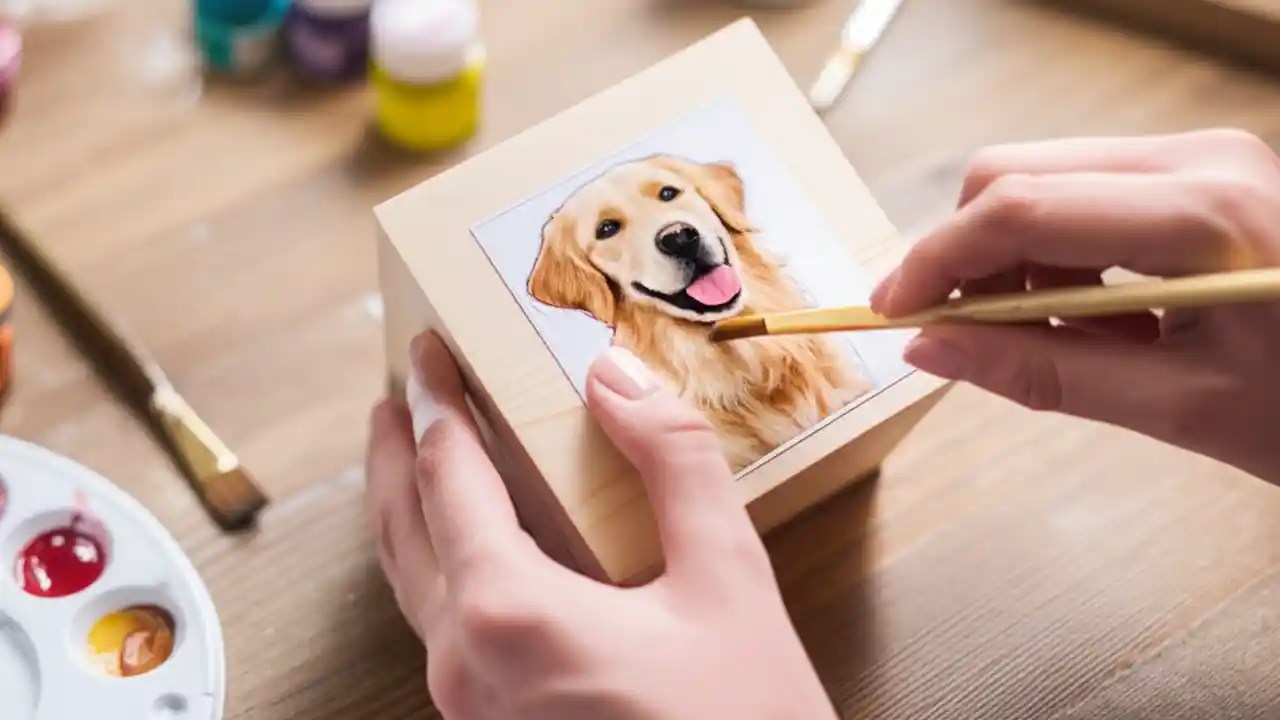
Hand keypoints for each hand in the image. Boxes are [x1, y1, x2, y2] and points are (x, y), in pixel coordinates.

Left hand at [365, 333, 835, 719]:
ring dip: (409, 512)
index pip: (449, 476)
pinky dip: (442, 566)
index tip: (429, 352)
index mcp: (508, 612)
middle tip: (398, 398)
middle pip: (403, 531)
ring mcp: (469, 708)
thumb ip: (672, 462)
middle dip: (397, 455)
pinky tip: (471, 553)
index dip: (438, 403)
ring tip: (418, 462)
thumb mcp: (727, 578)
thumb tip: (613, 378)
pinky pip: (443, 630)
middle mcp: (466, 663)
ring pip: (415, 587)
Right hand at [872, 128, 1279, 481]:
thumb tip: (932, 349)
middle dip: (967, 258)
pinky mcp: (1201, 169)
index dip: (935, 263)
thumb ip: (1042, 373)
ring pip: (1040, 180)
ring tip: (1064, 341)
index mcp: (1204, 214)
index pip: (1016, 209)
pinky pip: (1083, 192)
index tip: (891, 313)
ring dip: (1015, 262)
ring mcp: (1203, 156)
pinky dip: (1057, 255)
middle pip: (1013, 175)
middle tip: (965, 337)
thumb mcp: (1178, 409)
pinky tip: (1099, 317)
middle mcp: (1200, 159)